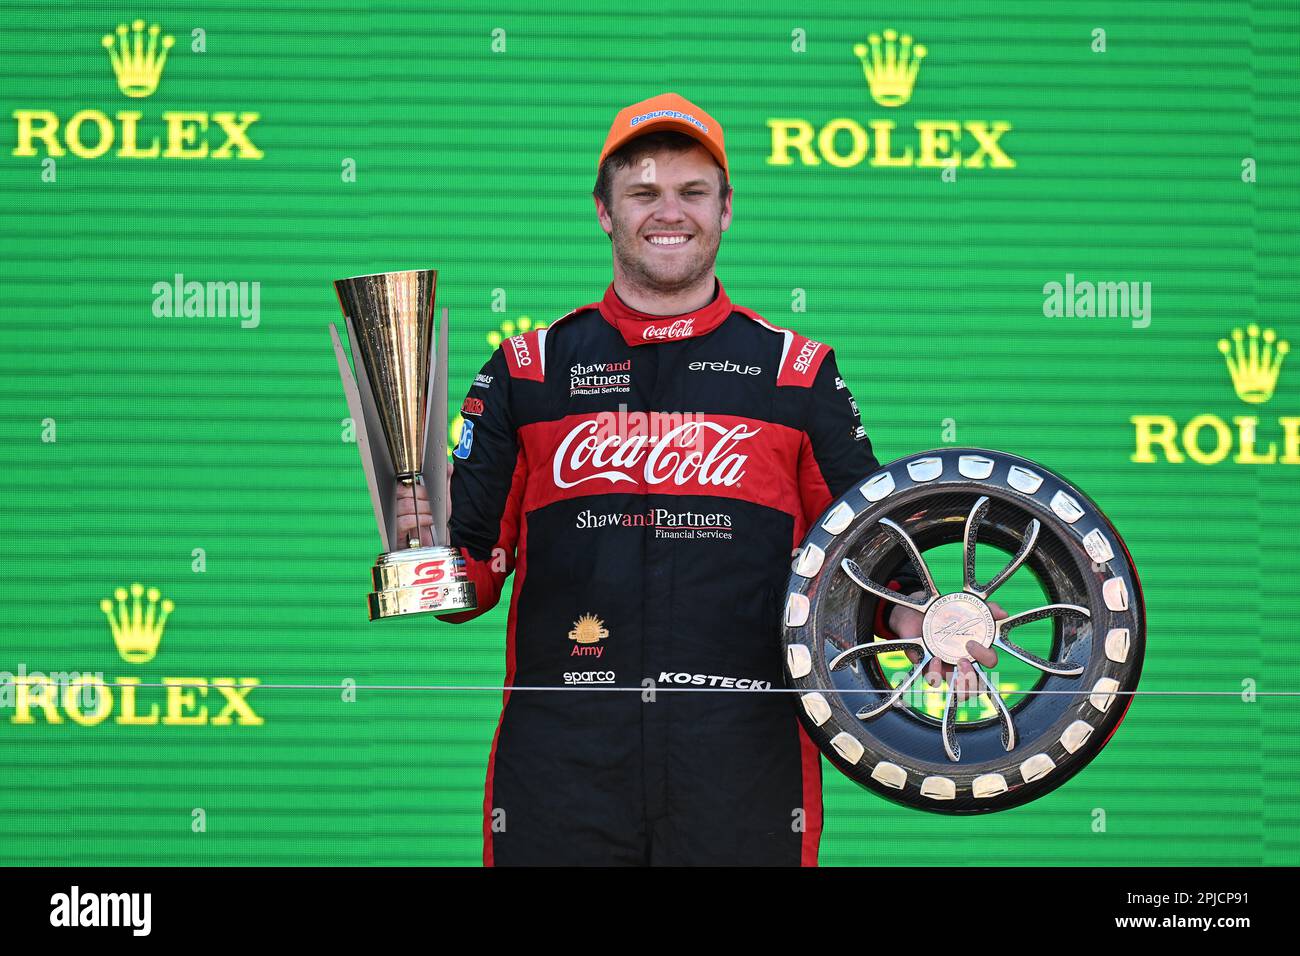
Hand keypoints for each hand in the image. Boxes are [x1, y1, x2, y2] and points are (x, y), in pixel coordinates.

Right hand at [393, 463, 453, 547]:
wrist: (437, 541)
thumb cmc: (436, 520)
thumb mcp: (442, 499)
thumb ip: (444, 481)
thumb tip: (448, 466)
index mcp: (405, 494)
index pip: (401, 481)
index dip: (415, 484)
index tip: (428, 489)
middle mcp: (397, 504)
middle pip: (400, 491)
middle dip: (421, 495)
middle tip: (432, 502)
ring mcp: (395, 518)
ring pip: (404, 505)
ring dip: (423, 509)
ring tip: (432, 514)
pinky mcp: (397, 532)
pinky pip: (403, 521)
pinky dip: (419, 519)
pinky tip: (429, 520)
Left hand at [887, 590, 1006, 702]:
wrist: (912, 613)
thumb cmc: (942, 613)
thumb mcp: (963, 606)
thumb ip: (984, 609)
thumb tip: (1002, 613)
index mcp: (973, 649)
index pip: (989, 661)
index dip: (987, 657)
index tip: (973, 644)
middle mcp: (961, 663)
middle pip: (977, 685)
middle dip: (974, 678)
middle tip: (963, 660)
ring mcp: (946, 669)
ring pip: (959, 691)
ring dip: (961, 685)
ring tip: (954, 667)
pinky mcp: (928, 670)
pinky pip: (935, 682)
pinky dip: (936, 674)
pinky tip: (935, 660)